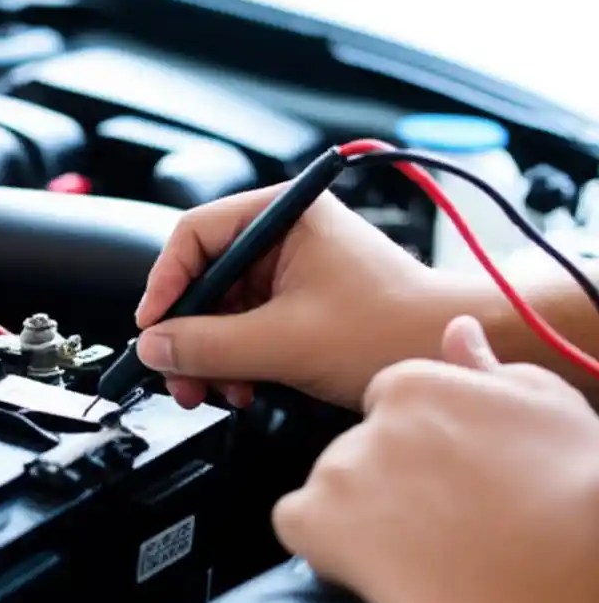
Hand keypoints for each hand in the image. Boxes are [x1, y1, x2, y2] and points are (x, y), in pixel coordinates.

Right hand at [135, 186, 458, 408]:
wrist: (449, 354)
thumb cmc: (392, 328)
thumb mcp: (284, 341)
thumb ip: (209, 344)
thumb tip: (154, 346)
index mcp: (285, 213)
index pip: (194, 236)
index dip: (164, 285)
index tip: (152, 328)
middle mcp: (286, 231)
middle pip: (204, 275)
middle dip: (188, 331)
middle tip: (178, 372)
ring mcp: (293, 265)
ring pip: (222, 306)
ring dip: (211, 352)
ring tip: (213, 389)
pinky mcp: (300, 299)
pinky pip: (247, 323)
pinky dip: (236, 356)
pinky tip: (242, 385)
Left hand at [274, 316, 598, 602]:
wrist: (567, 575)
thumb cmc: (572, 492)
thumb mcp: (546, 407)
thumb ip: (485, 369)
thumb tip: (457, 331)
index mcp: (416, 383)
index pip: (387, 406)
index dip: (417, 451)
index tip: (448, 481)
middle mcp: (370, 419)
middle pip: (357, 450)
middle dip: (386, 483)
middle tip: (439, 522)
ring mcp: (341, 468)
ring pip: (329, 488)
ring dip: (361, 517)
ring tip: (423, 550)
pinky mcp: (320, 520)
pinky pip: (296, 525)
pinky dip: (326, 546)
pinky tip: (380, 567)